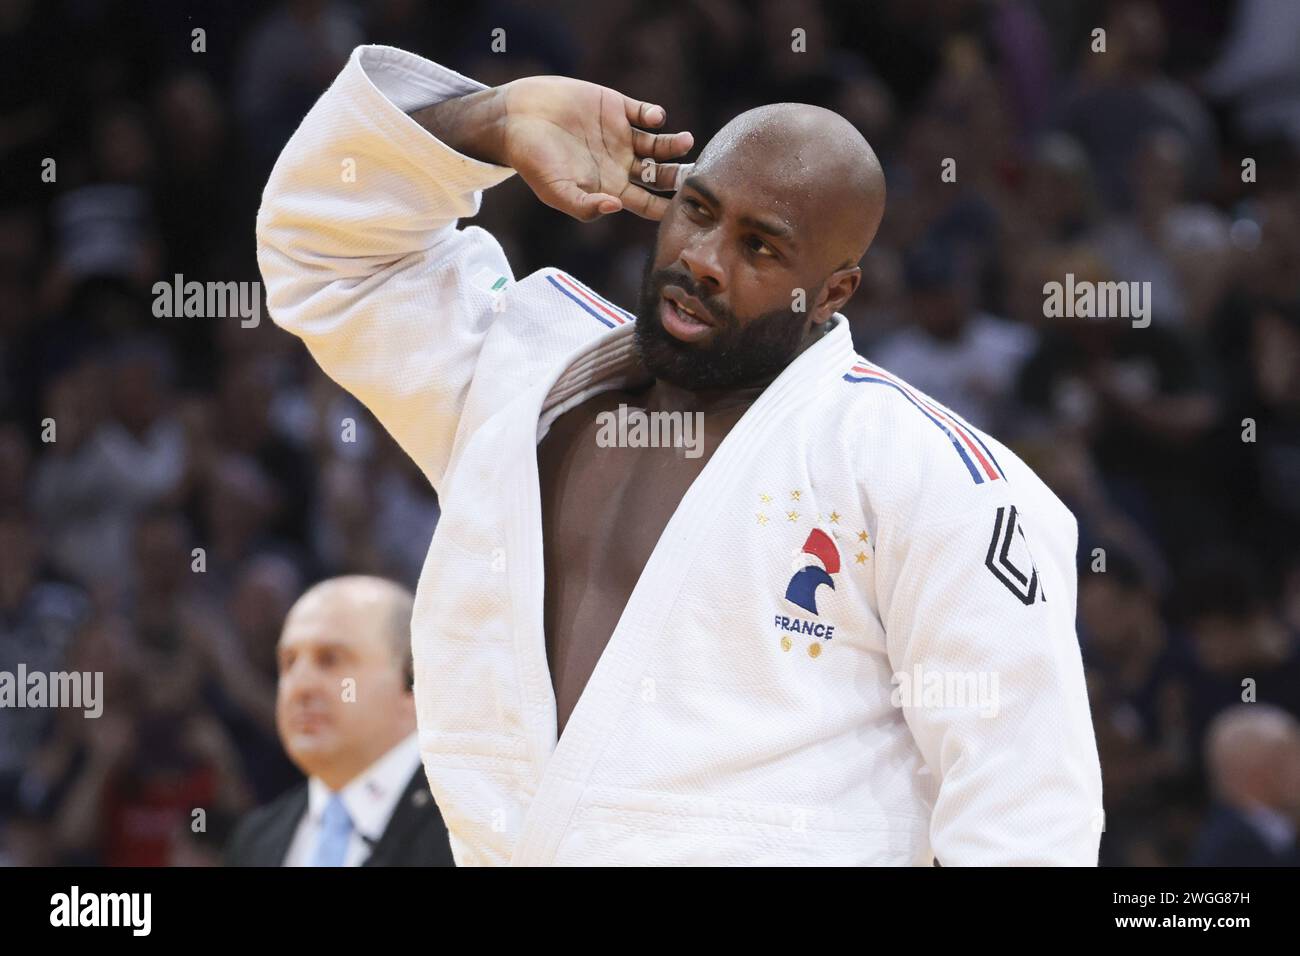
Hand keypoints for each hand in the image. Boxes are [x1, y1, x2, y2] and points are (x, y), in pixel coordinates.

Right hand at [498, 75, 693, 221]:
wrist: (516, 119)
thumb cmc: (532, 162)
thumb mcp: (556, 192)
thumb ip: (585, 206)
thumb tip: (617, 207)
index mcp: (611, 188)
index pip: (647, 203)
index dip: (666, 207)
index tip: (682, 207)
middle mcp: (621, 164)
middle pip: (660, 175)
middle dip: (678, 176)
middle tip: (693, 174)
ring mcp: (621, 135)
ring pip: (659, 145)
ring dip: (673, 145)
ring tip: (684, 142)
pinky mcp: (616, 108)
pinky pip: (644, 113)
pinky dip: (654, 116)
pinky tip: (654, 119)